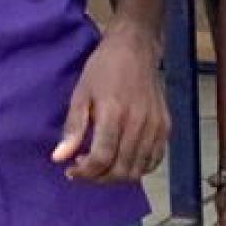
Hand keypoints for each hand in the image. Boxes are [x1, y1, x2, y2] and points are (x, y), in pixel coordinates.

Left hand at [53, 26, 169, 183]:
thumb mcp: (81, 93)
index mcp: (114, 113)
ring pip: (138, 169)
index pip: (102, 158)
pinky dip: (139, 168)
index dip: (85, 172)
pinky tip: (124, 160)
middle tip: (85, 170)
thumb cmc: (104, 68)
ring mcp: (155, 125)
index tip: (72, 170)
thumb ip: (73, 128)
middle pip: (121, 169)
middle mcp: (138, 123)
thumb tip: (59, 158)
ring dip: (117, 175)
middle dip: (99, 178)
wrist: (136, 47)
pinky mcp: (166, 125)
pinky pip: (155, 160)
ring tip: (103, 166)